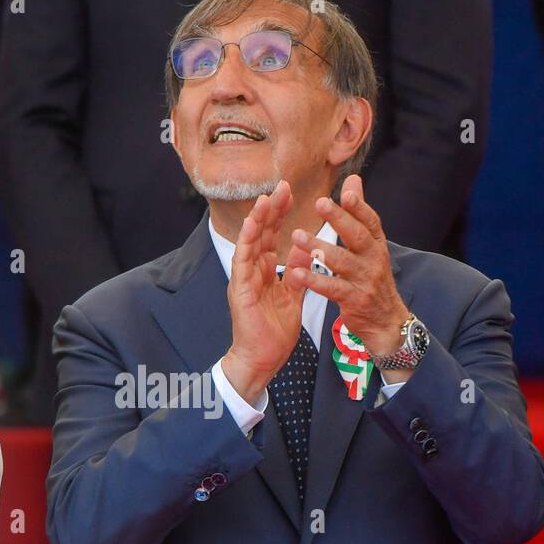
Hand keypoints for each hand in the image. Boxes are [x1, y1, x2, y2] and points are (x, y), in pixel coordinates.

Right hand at [220, 180, 305, 404]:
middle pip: (261, 233)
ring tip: (267, 198)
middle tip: (283, 185)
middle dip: (271, 209)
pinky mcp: (240, 290)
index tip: (291, 193)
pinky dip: (246, 242)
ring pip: (249, 242)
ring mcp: (244, 279)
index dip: (280, 215)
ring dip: (257, 219)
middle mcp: (252, 271)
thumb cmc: (274, 332)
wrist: (263, 359)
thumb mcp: (292, 295)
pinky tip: (252, 225)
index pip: (272, 236)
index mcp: (264, 271)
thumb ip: (296, 271)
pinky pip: (242, 261)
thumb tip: (302, 247)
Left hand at [283, 174, 410, 356]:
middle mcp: (374, 260)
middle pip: (357, 236)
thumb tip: (353, 179)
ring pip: (341, 262)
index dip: (360, 206)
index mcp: (376, 245)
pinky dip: (314, 280)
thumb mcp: (370, 247)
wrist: (386, 321)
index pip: (371, 221)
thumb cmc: (372, 279)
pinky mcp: (353, 300)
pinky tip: (296, 272)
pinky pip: (332, 288)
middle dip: (339, 219)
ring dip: (318, 248)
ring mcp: (365, 280)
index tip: (346, 191)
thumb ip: (358, 214)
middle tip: (319, 204)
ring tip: (297, 236)